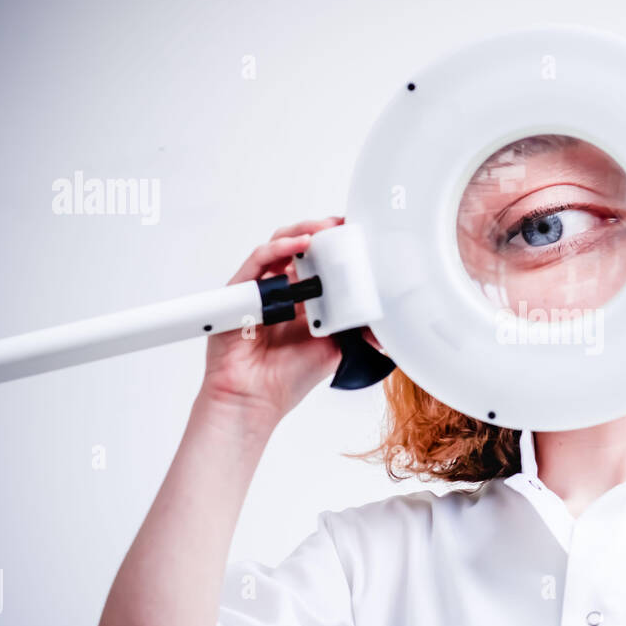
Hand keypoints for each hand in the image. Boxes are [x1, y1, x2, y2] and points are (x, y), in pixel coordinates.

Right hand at [199, 217, 347, 423]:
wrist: (256, 400)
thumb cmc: (288, 378)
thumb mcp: (336, 347)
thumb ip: (357, 329)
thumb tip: (386, 320)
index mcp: (303, 299)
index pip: (319, 260)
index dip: (335, 245)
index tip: (357, 235)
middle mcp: (280, 289)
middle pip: (298, 246)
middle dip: (321, 230)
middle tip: (343, 225)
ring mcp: (258, 288)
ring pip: (278, 245)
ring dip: (303, 232)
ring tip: (325, 229)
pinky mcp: (239, 292)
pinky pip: (258, 261)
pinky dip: (279, 249)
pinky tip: (300, 245)